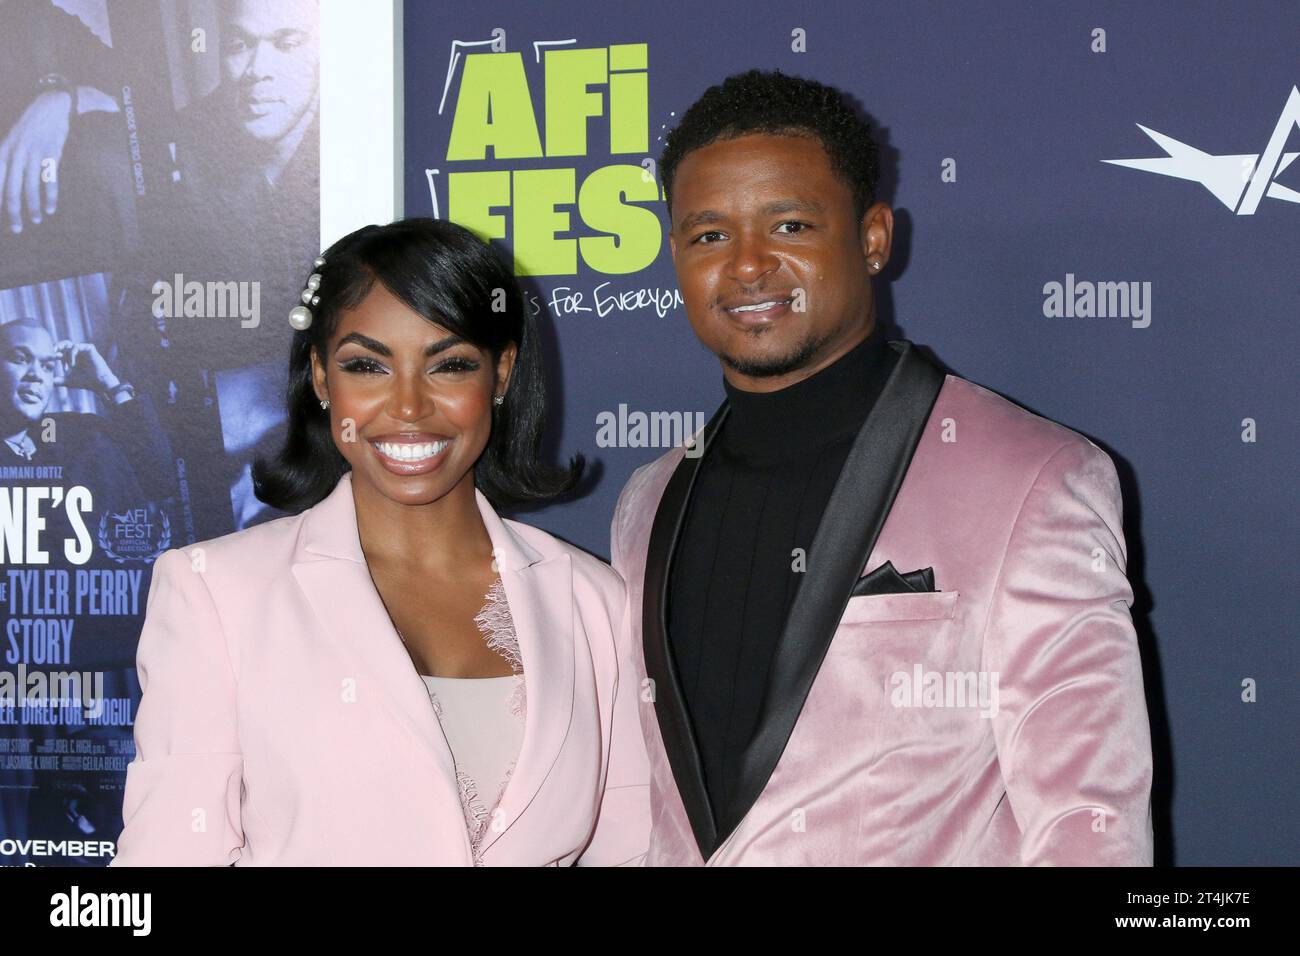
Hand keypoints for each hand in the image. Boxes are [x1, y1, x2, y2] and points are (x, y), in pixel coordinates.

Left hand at [0, 89, 72, 233]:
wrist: (53, 104)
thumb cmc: (32, 123)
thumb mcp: (13, 136)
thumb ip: (7, 155)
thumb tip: (2, 172)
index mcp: (4, 148)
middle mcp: (16, 152)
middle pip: (12, 188)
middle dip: (13, 210)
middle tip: (16, 229)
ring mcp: (33, 154)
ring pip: (31, 187)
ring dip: (32, 207)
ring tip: (34, 221)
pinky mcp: (51, 154)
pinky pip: (49, 180)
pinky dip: (50, 196)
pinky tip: (49, 208)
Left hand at [52, 340, 116, 392]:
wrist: (100, 383)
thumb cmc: (86, 382)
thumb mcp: (69, 381)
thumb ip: (59, 380)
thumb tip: (50, 383)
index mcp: (72, 357)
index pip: (59, 350)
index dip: (53, 354)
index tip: (49, 362)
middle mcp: (77, 352)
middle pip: (63, 343)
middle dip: (56, 348)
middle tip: (52, 355)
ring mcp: (83, 350)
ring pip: (69, 344)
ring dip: (65, 355)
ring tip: (68, 367)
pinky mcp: (90, 348)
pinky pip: (76, 346)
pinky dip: (72, 355)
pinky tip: (72, 365)